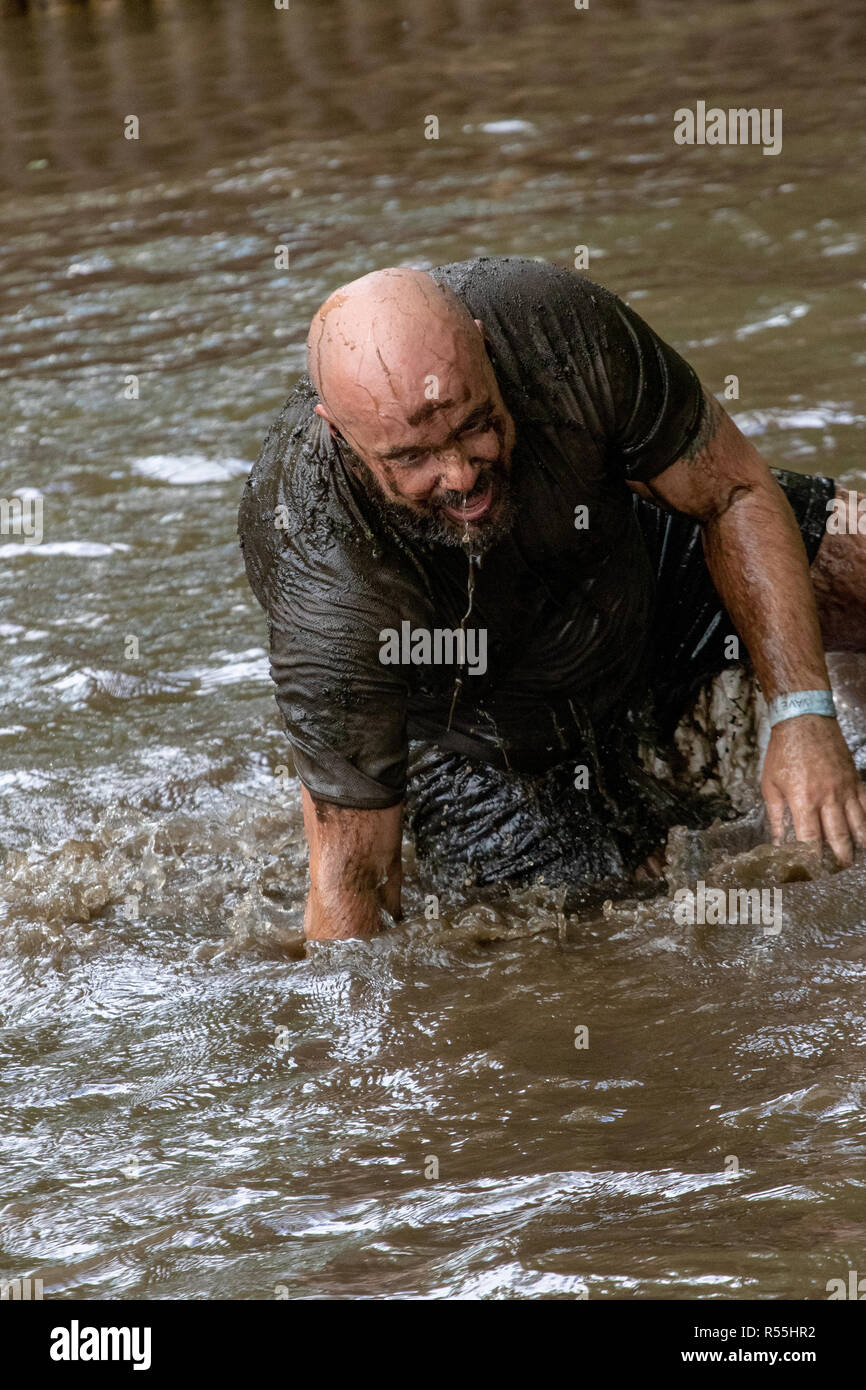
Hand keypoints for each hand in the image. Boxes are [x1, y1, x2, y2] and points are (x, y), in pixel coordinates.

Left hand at [762, 714, 865, 866]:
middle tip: (839, 871)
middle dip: (840, 859)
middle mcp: (828, 798)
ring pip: (858, 824)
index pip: (811, 840)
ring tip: (855, 858)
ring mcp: (845, 789)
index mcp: (803, 800)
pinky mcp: (854, 780)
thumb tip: (777, 841)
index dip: (812, 860)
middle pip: (839, 837)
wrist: (804, 720)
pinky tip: (865, 832)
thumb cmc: (783, 752)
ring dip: (858, 844)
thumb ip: (775, 816)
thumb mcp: (770, 785)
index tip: (812, 872)